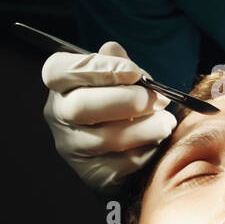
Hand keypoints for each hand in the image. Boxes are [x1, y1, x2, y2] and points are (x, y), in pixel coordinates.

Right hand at [42, 41, 176, 191]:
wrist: (123, 146)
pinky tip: (155, 142)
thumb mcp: (117, 76)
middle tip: (159, 100)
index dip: (98, 69)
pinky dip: (146, 151)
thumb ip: (117, 62)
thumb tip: (113, 49)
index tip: (134, 72)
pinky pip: (123, 164)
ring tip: (166, 122)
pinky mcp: (92, 174)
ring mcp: (72, 147)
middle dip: (128, 101)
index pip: (59, 71)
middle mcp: (58, 116)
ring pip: (107, 138)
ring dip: (147, 128)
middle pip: (82, 106)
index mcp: (59, 84)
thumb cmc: (120, 100)